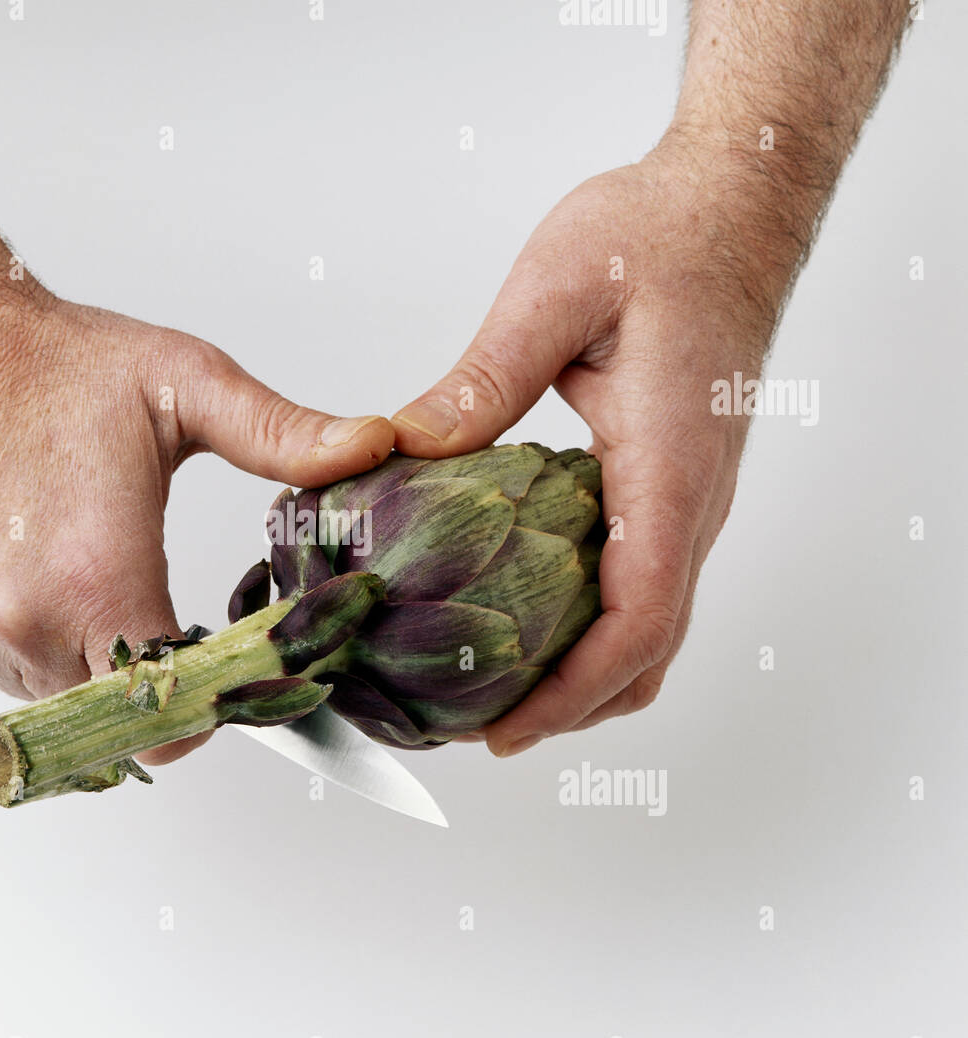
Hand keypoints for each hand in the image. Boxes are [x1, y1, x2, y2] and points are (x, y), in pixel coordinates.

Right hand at [0, 287, 392, 762]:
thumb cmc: (52, 360)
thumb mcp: (184, 385)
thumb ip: (284, 436)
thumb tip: (376, 446)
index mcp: (95, 579)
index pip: (171, 718)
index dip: (207, 700)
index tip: (220, 663)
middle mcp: (19, 624)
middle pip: (113, 714)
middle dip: (149, 678)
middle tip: (156, 607)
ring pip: (48, 696)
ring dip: (82, 658)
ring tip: (83, 570)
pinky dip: (21, 639)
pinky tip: (25, 563)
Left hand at [392, 146, 789, 755]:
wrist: (732, 202)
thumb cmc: (659, 235)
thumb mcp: (555, 293)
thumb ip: (484, 379)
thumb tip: (408, 449)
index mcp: (670, 467)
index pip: (639, 619)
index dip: (572, 691)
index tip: (504, 732)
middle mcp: (691, 501)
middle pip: (647, 649)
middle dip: (566, 706)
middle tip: (475, 732)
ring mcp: (687, 498)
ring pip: (647, 625)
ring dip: (578, 676)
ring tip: (491, 694)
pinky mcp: (669, 484)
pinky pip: (637, 582)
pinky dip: (586, 628)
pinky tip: (520, 620)